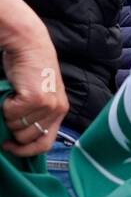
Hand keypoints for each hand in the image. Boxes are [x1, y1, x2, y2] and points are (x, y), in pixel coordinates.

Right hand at [2, 16, 66, 155]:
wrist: (30, 46)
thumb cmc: (30, 70)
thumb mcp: (39, 95)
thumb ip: (36, 115)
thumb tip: (18, 138)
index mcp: (60, 111)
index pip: (45, 144)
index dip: (26, 150)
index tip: (10, 147)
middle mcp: (57, 110)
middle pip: (26, 137)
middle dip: (12, 127)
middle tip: (11, 109)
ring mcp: (48, 105)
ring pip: (17, 126)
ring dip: (8, 114)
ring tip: (14, 97)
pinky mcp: (36, 99)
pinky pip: (11, 113)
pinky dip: (5, 104)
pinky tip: (13, 91)